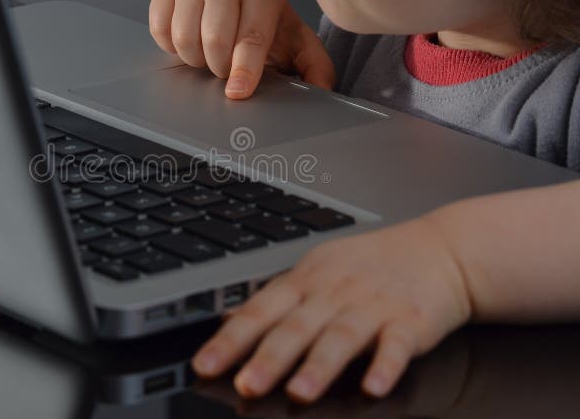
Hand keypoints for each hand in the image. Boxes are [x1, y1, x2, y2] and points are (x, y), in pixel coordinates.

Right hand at [149, 0, 334, 98]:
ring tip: (209, 54)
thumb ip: (316, 69)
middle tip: (226, 67)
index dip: (244, 70)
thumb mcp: (297, 46)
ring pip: (184, 37)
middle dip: (219, 66)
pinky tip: (189, 40)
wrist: (237, 1)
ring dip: (195, 58)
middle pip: (214, 40)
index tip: (237, 92)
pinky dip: (171, 46)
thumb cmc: (267, 28)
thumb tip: (321, 92)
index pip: (251, 38)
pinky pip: (160, 29)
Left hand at [191, 215, 472, 403]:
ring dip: (320, 366)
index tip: (204, 364)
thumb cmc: (371, 264)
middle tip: (245, 386)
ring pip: (342, 336)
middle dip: (268, 358)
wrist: (440, 250)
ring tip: (300, 393)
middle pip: (297, 326)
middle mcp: (334, 292)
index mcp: (306, 280)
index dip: (231, 338)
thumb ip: (275, 299)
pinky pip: (397, 345)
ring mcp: (373, 305)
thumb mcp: (316, 270)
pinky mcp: (411, 321)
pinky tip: (374, 386)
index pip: (260, 310)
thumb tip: (227, 320)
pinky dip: (385, 366)